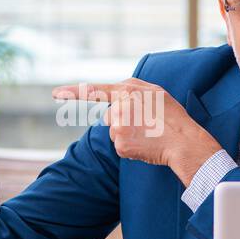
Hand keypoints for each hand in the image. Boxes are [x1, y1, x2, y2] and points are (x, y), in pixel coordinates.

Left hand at [52, 78, 221, 186]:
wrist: (184, 140)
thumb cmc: (173, 117)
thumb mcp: (155, 93)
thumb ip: (133, 91)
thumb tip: (115, 100)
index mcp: (128, 89)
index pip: (95, 90)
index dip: (72, 92)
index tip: (55, 94)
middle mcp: (120, 105)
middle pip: (110, 116)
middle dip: (123, 121)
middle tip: (147, 125)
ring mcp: (119, 124)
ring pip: (114, 132)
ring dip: (127, 136)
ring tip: (148, 134)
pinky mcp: (120, 143)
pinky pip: (120, 147)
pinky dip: (131, 149)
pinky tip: (145, 145)